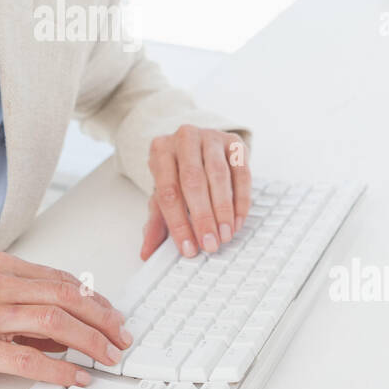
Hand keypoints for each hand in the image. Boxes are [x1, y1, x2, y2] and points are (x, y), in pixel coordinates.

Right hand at [0, 251, 131, 384]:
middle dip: (101, 318)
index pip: (62, 279)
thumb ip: (22, 306)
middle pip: (65, 295)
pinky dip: (58, 368)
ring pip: (52, 320)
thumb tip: (65, 330)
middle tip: (121, 337)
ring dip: (88, 340)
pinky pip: (26, 357)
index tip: (114, 317)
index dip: (95, 299)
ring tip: (107, 356)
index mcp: (0, 268)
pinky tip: (75, 376)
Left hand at [141, 125, 250, 260]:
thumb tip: (146, 252)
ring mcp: (211, 137)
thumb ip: (155, 222)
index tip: (188, 247)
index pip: (167, 191)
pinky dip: (240, 201)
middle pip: (193, 181)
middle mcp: (184, 138)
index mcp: (161, 150)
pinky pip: (241, 173)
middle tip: (210, 243)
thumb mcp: (163, 194)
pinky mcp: (234, 142)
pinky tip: (237, 221)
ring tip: (225, 236)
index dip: (178, 222)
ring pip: (218, 175)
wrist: (198, 144)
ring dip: (223, 210)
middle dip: (202, 217)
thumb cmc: (177, 173)